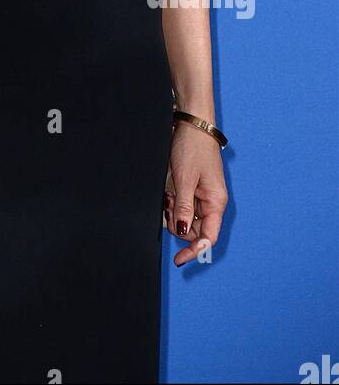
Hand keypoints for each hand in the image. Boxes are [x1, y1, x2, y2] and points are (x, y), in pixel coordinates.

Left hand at [164, 121, 227, 264]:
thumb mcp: (185, 179)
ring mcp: (202, 196)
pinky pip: (182, 206)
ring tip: (168, 194)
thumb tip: (184, 232)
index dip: (194, 250)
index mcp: (216, 202)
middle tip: (168, 205)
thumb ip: (184, 207)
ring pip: (186, 219)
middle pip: (195, 230)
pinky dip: (173, 203)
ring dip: (174, 212)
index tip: (179, 260)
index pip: (208, 237)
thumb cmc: (193, 148)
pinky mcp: (193, 189)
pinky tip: (168, 193)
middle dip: (179, 224)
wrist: (192, 125)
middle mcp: (212, 202)